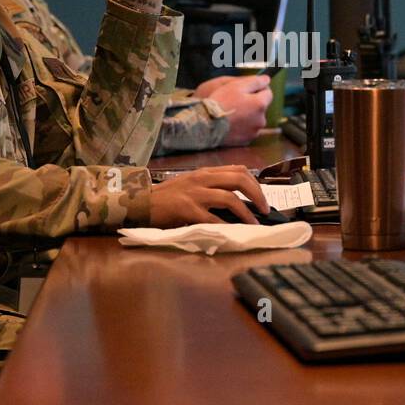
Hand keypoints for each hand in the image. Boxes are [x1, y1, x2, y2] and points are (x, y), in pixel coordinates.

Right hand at [149, 166, 268, 226]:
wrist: (140, 202)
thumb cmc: (166, 197)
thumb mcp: (191, 185)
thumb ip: (211, 187)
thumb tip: (237, 199)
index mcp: (205, 172)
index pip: (239, 170)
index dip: (255, 183)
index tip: (262, 198)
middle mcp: (202, 179)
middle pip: (239, 179)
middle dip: (257, 195)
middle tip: (265, 210)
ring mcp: (194, 194)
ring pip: (229, 198)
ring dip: (246, 213)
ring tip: (254, 224)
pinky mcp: (186, 210)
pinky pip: (212, 219)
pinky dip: (226, 227)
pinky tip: (233, 233)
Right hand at [200, 75, 271, 145]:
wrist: (206, 125)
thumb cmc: (220, 102)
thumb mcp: (236, 85)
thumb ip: (255, 81)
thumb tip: (266, 79)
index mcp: (261, 105)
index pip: (268, 92)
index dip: (258, 88)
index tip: (247, 87)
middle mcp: (261, 120)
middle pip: (261, 107)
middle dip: (252, 102)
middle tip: (235, 100)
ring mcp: (254, 132)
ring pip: (254, 119)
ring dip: (247, 115)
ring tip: (231, 112)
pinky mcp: (245, 141)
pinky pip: (247, 130)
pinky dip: (241, 126)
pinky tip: (230, 123)